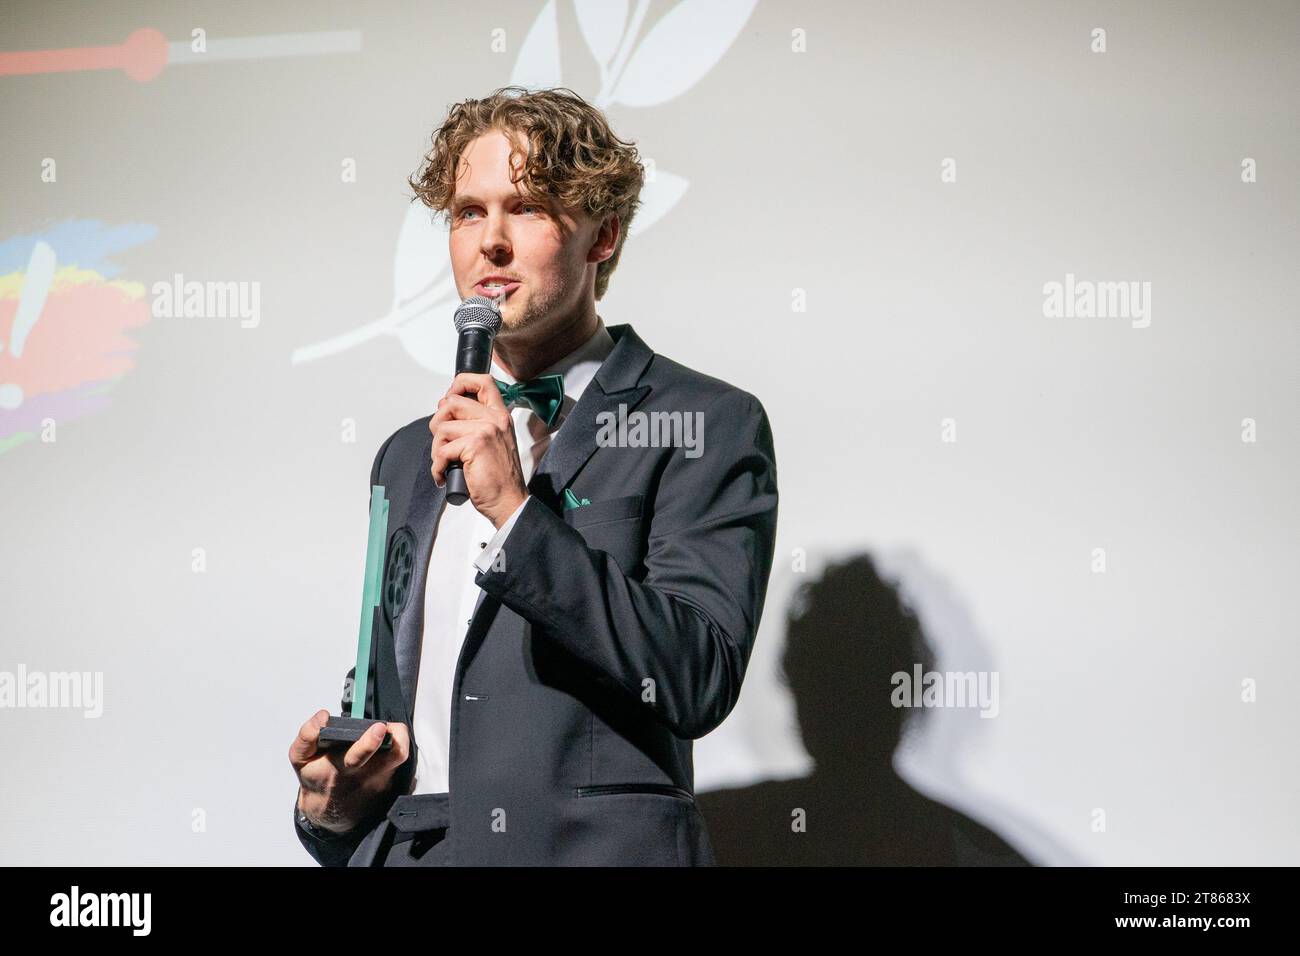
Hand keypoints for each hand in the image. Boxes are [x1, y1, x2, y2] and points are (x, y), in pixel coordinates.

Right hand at [289, 710, 410, 834]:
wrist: (328, 809)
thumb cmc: (317, 777)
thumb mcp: (301, 758)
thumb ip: (308, 735)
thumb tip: (322, 716)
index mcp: (341, 769)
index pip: (358, 757)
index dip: (369, 742)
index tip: (378, 727)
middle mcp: (365, 775)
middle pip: (394, 756)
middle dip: (397, 737)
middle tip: (384, 726)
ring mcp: (381, 780)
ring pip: (401, 755)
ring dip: (397, 738)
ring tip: (385, 731)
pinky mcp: (390, 782)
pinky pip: (399, 761)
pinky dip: (393, 748)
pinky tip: (382, 745)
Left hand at [429, 371, 527, 527]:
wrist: (509, 502)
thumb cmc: (500, 478)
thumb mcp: (495, 443)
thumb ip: (478, 425)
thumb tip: (447, 414)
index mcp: (500, 416)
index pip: (483, 381)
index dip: (460, 383)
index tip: (450, 399)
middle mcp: (495, 419)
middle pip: (451, 402)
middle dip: (438, 423)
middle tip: (444, 443)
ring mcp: (485, 431)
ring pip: (442, 427)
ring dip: (436, 449)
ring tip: (445, 463)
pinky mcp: (475, 446)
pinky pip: (441, 450)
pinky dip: (437, 467)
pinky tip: (444, 476)